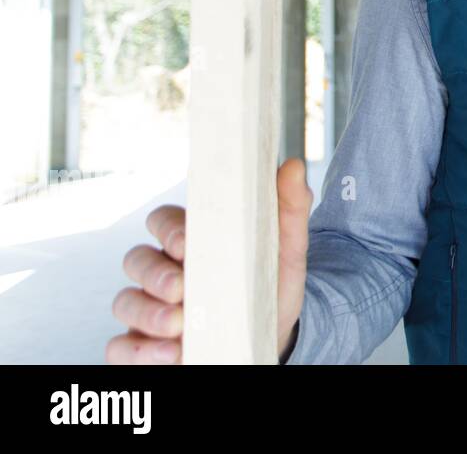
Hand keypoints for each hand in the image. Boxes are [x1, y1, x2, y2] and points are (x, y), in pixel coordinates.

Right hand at [106, 158, 313, 362]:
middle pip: (136, 259)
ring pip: (124, 302)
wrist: (272, 337)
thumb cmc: (268, 288)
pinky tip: (171, 355)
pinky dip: (137, 352)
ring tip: (180, 326)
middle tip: (182, 288)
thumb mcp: (286, 252)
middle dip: (155, 273)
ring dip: (147, 314)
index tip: (187, 244)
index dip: (168, 230)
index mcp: (191, 241)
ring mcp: (147, 309)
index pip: (162, 221)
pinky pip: (119, 348)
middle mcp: (161, 272)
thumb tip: (292, 166)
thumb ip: (289, 210)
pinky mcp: (141, 346)